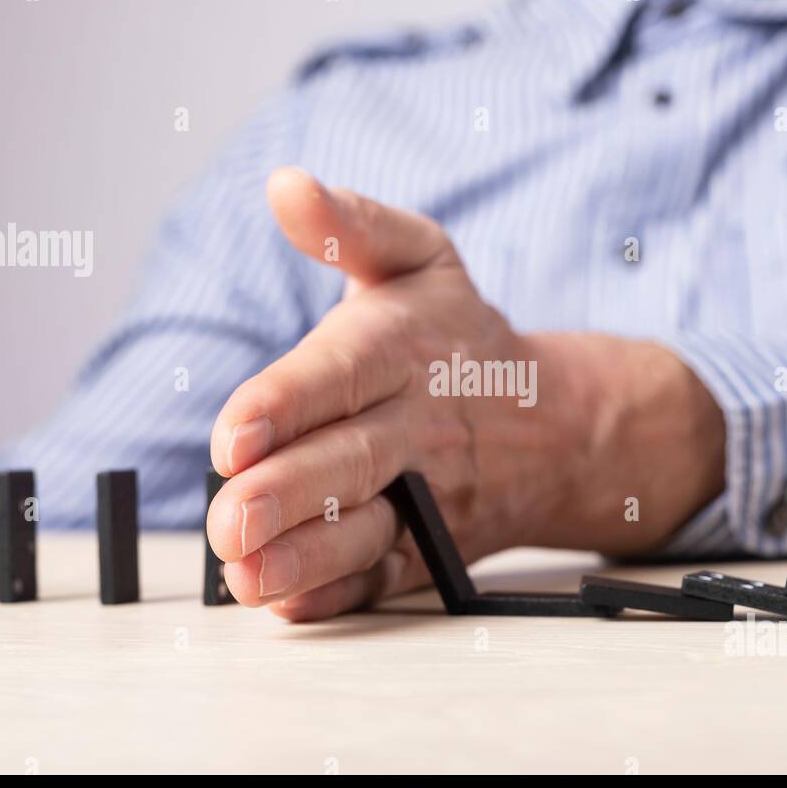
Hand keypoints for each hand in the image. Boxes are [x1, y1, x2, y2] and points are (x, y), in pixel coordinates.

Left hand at [206, 167, 724, 619]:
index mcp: (406, 347)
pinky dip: (339, 594)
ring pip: (368, 531)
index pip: (344, 373)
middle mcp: (419, 424)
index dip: (286, 403)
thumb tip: (285, 186)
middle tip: (228, 522)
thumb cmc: (459, 334)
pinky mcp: (432, 546)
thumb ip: (350, 225)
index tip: (232, 434)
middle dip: (288, 494)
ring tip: (245, 575)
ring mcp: (429, 493)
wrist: (558, 422)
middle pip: (352, 460)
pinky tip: (287, 602)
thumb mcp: (420, 258)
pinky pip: (387, 576)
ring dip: (307, 557)